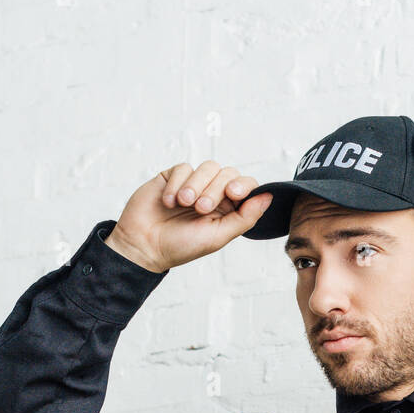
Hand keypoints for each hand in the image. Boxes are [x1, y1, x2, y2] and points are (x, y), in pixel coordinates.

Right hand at [104, 162, 273, 272]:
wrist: (144, 245)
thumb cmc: (181, 246)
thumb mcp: (218, 236)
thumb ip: (245, 217)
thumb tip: (269, 196)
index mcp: (227, 209)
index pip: (246, 185)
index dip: (242, 185)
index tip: (232, 194)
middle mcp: (212, 193)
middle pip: (227, 172)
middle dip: (215, 189)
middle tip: (200, 209)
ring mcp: (193, 183)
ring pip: (207, 167)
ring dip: (196, 185)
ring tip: (184, 204)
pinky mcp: (172, 176)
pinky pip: (184, 167)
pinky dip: (177, 183)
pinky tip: (169, 201)